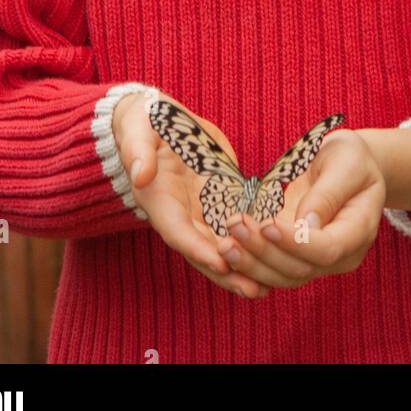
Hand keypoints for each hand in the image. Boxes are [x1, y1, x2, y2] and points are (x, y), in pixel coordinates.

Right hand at [112, 90, 286, 300]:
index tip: (221, 262)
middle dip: (226, 272)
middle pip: (202, 250)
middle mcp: (178, 211)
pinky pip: (234, 226)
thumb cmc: (142, 121)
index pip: (178, 231)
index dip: (198, 248)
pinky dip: (250, 243)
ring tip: (266, 287)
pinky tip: (274, 257)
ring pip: (220, 245)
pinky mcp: (217, 197)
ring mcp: (198, 208)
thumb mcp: (136, 129)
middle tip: (253, 290)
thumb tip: (141, 174)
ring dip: (241, 267)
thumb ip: (138, 151)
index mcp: (157, 199)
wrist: (154, 119)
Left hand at [211, 129, 385, 290]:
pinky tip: (226, 249)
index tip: (268, 223)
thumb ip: (329, 192)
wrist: (349, 166)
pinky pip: (271, 271)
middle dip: (264, 251)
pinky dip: (249, 265)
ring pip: (282, 276)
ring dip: (251, 263)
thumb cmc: (351, 158)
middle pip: (300, 269)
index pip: (327, 250)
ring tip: (224, 242)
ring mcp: (316, 261)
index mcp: (359, 231)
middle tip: (235, 226)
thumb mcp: (347, 161)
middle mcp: (340, 255)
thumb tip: (307, 225)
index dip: (296, 243)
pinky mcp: (295, 256)